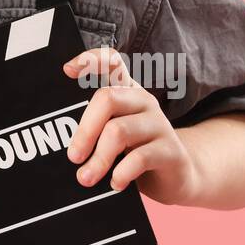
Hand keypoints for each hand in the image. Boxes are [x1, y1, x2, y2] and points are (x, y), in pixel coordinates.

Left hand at [60, 46, 201, 205]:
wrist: (178, 178)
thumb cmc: (136, 153)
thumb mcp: (115, 136)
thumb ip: (94, 130)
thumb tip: (66, 148)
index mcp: (127, 92)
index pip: (112, 62)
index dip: (90, 60)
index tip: (67, 70)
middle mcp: (143, 101)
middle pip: (107, 99)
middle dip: (84, 130)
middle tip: (73, 157)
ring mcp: (159, 124)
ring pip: (118, 131)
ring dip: (98, 158)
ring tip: (86, 177)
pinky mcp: (171, 150)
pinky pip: (139, 158)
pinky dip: (121, 173)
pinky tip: (115, 183)